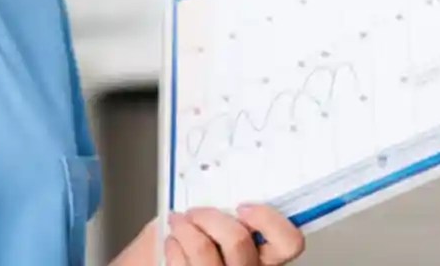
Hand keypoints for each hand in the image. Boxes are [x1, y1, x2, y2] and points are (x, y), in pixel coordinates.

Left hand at [110, 205, 304, 265]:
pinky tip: (172, 244)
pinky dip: (173, 246)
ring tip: (178, 223)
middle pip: (238, 241)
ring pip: (205, 251)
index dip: (269, 220)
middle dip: (209, 217)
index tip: (243, 206)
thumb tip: (220, 180)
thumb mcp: (209, 219)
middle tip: (195, 212)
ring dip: (185, 229)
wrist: (151, 264)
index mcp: (261, 253)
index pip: (289, 242)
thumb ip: (223, 207)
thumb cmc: (180, 243)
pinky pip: (183, 264)